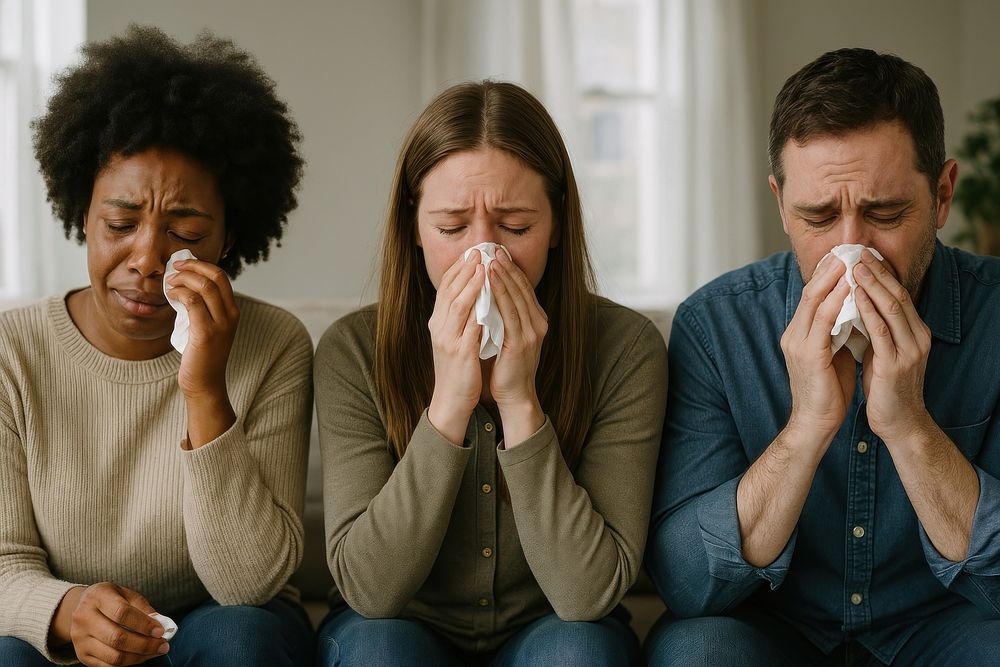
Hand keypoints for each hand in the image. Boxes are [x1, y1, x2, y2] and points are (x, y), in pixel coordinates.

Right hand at [54, 583, 168, 666]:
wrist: (82, 607)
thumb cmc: (110, 599)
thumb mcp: (126, 594)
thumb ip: (143, 608)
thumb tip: (160, 624)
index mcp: (97, 597)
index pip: (121, 613)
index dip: (143, 624)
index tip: (160, 631)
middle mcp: (84, 618)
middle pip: (117, 638)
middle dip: (145, 645)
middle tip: (163, 645)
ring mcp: (80, 639)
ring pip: (113, 656)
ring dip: (139, 657)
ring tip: (155, 651)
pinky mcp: (82, 655)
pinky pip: (108, 666)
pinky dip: (128, 663)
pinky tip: (141, 656)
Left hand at [165, 258, 238, 446]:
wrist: (205, 384)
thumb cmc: (201, 356)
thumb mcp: (206, 327)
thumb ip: (202, 308)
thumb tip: (183, 286)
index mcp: (233, 311)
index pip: (222, 277)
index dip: (201, 266)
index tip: (183, 265)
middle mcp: (231, 315)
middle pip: (216, 277)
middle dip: (192, 267)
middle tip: (173, 268)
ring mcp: (221, 324)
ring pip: (204, 287)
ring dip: (183, 280)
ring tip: (169, 284)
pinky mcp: (206, 333)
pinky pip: (192, 302)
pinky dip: (179, 293)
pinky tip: (170, 296)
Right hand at [427, 252, 485, 444]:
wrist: (452, 399)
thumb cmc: (458, 368)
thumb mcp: (454, 337)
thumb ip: (461, 317)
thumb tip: (474, 293)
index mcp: (437, 322)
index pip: (444, 287)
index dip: (457, 268)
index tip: (471, 252)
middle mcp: (439, 328)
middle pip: (449, 291)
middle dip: (465, 270)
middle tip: (479, 252)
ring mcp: (448, 340)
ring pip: (458, 306)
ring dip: (472, 285)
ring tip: (485, 268)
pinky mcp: (461, 354)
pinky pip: (471, 328)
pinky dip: (480, 312)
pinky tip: (492, 300)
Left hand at [488, 250, 546, 445]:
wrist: (514, 395)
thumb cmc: (506, 367)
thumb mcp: (507, 335)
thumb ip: (504, 316)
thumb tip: (490, 294)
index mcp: (535, 320)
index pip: (523, 288)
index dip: (511, 269)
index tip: (497, 252)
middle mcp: (538, 323)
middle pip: (522, 288)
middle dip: (507, 266)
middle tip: (493, 247)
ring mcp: (532, 332)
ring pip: (516, 297)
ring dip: (503, 276)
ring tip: (490, 259)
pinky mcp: (522, 342)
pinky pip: (509, 313)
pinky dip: (500, 294)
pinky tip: (490, 282)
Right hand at [781, 253, 855, 444]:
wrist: (815, 423)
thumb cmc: (827, 391)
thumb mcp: (833, 354)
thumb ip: (838, 331)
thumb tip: (855, 311)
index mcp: (798, 334)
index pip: (811, 296)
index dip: (826, 274)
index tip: (844, 255)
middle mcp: (793, 334)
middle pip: (809, 292)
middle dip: (828, 269)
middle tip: (847, 248)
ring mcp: (798, 344)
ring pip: (813, 301)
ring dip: (832, 279)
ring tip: (848, 260)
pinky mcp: (808, 354)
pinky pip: (823, 321)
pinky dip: (835, 301)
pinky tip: (848, 288)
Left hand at [853, 249, 933, 441]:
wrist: (899, 422)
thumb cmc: (886, 386)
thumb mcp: (884, 351)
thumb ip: (877, 329)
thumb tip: (856, 304)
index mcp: (915, 332)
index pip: (899, 294)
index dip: (882, 273)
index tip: (863, 254)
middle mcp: (917, 337)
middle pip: (898, 295)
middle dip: (877, 272)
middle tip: (858, 251)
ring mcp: (909, 350)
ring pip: (892, 308)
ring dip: (871, 285)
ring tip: (854, 266)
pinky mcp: (896, 365)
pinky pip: (881, 332)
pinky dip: (868, 311)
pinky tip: (854, 297)